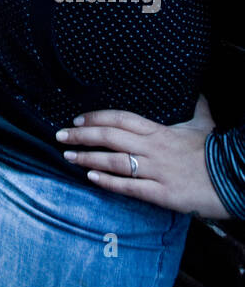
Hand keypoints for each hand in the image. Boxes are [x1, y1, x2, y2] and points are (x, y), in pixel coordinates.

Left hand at [55, 94, 231, 219]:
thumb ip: (195, 106)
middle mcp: (153, 148)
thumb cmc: (215, 151)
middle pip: (110, 137)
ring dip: (88, 159)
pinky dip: (108, 183)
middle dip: (81, 136)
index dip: (96, 117)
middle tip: (60, 136)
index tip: (77, 119)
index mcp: (159, 130)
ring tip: (68, 158)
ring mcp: (156, 171)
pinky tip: (91, 180)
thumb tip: (196, 92)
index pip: (120, 118)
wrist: (233, 178)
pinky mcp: (161, 194)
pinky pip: (130, 187)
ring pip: (114, 162)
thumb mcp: (204, 122)